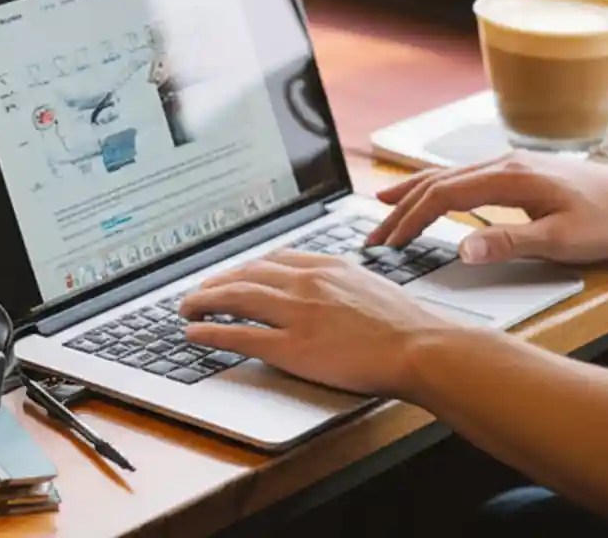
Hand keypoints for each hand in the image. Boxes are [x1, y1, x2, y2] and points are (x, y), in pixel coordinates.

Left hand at [179, 250, 461, 398]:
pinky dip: (210, 331)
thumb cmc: (407, 325)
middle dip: (216, 281)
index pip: (272, 259)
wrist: (421, 346)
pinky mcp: (291, 345)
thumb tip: (333, 287)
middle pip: (246, 273)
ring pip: (234, 297)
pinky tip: (194, 332)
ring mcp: (296, 313)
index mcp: (327, 266)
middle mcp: (306, 282)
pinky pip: (238, 334)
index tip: (232, 275)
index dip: (244, 268)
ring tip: (186, 308)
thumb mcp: (372, 286)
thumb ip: (345, 282)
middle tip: (198, 291)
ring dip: (203, 301)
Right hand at [366, 151, 607, 264]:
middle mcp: (504, 164)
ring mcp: (510, 165)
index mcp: (509, 178)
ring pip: (447, 176)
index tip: (386, 245)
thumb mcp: (561, 241)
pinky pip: (464, 177)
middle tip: (372, 237)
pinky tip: (431, 194)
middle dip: (399, 209)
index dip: (409, 220)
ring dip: (412, 194)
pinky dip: (436, 187)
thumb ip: (509, 243)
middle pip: (436, 183)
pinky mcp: (518, 173)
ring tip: (383, 207)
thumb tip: (462, 249)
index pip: (442, 197)